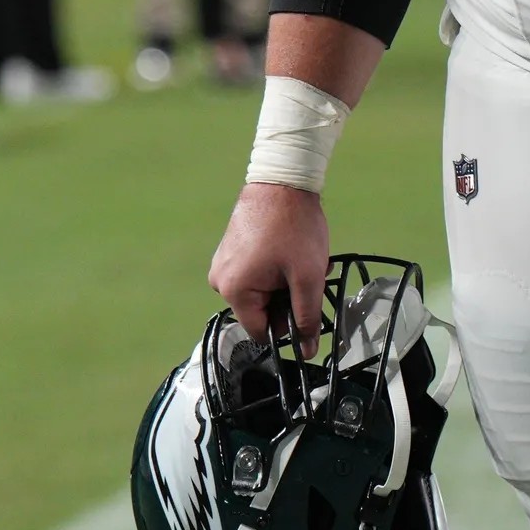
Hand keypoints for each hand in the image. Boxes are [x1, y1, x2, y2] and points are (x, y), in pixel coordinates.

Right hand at [209, 183, 330, 342]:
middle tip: (308, 275)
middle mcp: (221, 280)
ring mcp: (224, 262)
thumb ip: (307, 316)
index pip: (262, 331)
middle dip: (288, 297)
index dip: (288, 325)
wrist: (283, 180)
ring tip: (302, 259)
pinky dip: (277, 268)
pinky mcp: (232, 250)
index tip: (306, 306)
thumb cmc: (293, 225)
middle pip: (262, 310)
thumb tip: (306, 349)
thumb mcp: (307, 277)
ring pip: (263, 290)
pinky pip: (256, 273)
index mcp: (233, 290)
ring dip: (286, 281)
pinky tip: (291, 250)